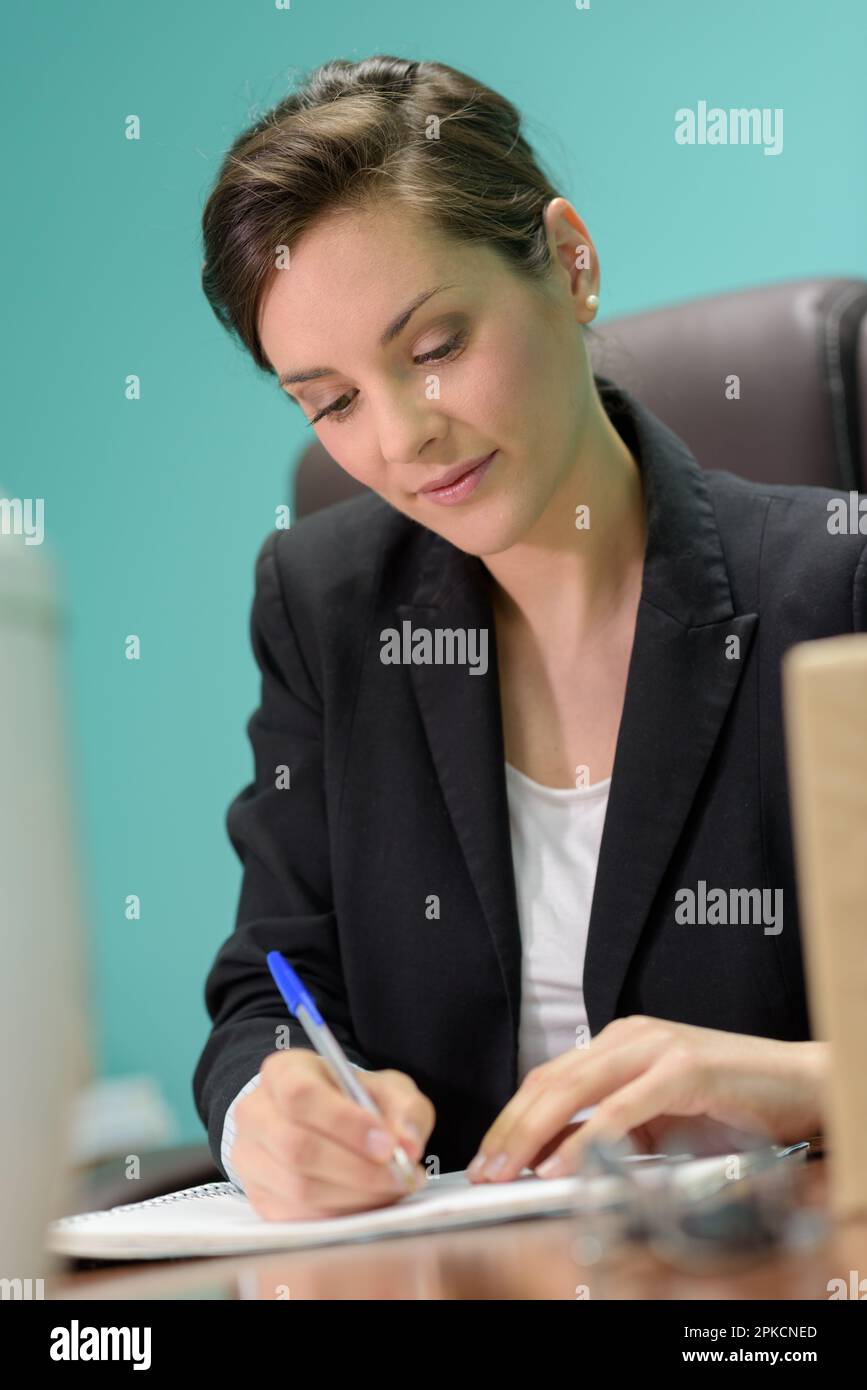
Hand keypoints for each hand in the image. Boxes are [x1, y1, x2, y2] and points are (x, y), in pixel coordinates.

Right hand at [232, 1051, 435, 1219]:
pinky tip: (368, 1201)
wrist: (326, 1121)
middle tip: (399, 1175)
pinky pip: (297, 1216)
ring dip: (354, 1195)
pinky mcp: (259, 1196)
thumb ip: (406, 1109)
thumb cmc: (355, 1100)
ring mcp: (250, 1157)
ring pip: (298, 1187)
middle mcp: (255, 1112)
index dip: (344, 1123)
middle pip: (296, 1147)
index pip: (301, 1095)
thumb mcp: (388, 1089)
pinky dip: (340, 1214)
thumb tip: (408, 1146)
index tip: (387, 1144)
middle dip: (356, 1168)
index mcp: (282, 1072)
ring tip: (391, 1187)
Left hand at [466, 1016, 826, 1182]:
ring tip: (510, 1172)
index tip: (488, 1156)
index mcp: (620, 1040)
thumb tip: (559, 1158)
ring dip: (533, 1135)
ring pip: (574, 1090)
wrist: (799, 1083)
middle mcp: (630, 1035)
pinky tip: (563, 1166)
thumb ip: (614, 1126)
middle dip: (510, 1130)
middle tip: (485, 1170)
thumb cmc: (734, 1101)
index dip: (512, 1118)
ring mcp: (656, 1048)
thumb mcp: (660, 1115)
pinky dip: (586, 1140)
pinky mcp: (683, 1070)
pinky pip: (619, 1109)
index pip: (548, 1077)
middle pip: (549, 1082)